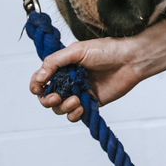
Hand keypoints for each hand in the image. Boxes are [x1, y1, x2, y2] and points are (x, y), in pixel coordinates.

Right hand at [28, 37, 147, 121]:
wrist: (129, 60)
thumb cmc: (106, 50)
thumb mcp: (76, 51)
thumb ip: (55, 62)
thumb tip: (40, 76)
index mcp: (62, 66)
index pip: (41, 79)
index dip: (36, 85)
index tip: (39, 88)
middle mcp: (68, 80)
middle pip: (47, 97)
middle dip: (47, 100)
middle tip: (56, 96)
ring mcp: (79, 93)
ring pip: (60, 108)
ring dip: (63, 107)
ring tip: (76, 100)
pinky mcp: (90, 103)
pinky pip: (75, 115)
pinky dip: (74, 114)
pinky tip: (81, 106)